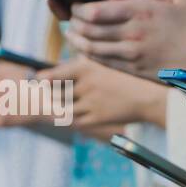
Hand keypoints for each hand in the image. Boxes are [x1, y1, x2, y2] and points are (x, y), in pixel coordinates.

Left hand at [30, 55, 164, 129]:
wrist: (147, 98)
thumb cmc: (123, 80)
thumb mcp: (102, 66)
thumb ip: (79, 67)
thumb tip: (53, 73)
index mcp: (86, 68)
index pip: (54, 75)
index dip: (43, 80)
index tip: (38, 81)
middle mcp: (86, 84)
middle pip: (55, 94)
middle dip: (46, 97)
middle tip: (38, 99)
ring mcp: (90, 103)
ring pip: (62, 108)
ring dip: (55, 110)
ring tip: (51, 109)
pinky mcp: (96, 118)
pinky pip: (74, 121)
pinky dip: (68, 119)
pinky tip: (67, 117)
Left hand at [66, 0, 185, 77]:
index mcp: (142, 12)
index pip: (95, 11)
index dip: (80, 8)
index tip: (77, 5)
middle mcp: (133, 34)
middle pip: (89, 30)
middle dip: (75, 23)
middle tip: (71, 19)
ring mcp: (133, 55)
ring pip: (92, 48)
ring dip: (78, 41)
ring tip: (72, 35)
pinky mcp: (136, 70)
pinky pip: (105, 62)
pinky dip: (91, 55)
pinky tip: (86, 50)